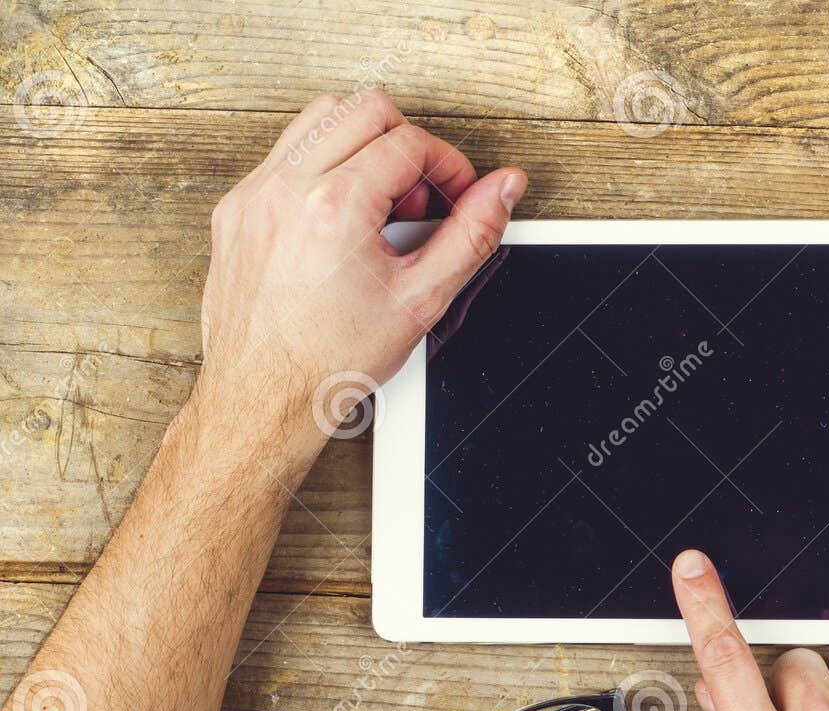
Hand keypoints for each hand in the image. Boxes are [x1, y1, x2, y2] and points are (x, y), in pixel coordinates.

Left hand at [194, 90, 524, 457]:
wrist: (265, 397)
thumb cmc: (332, 360)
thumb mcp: (422, 299)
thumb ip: (472, 235)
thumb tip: (505, 189)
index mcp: (334, 206)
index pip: (409, 141)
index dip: (449, 166)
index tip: (459, 198)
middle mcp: (286, 189)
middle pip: (364, 108)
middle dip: (407, 146)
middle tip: (421, 200)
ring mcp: (254, 195)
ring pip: (320, 119)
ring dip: (364, 148)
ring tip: (382, 207)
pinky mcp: (237, 210)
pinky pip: (286, 157)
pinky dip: (324, 171)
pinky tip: (343, 221)